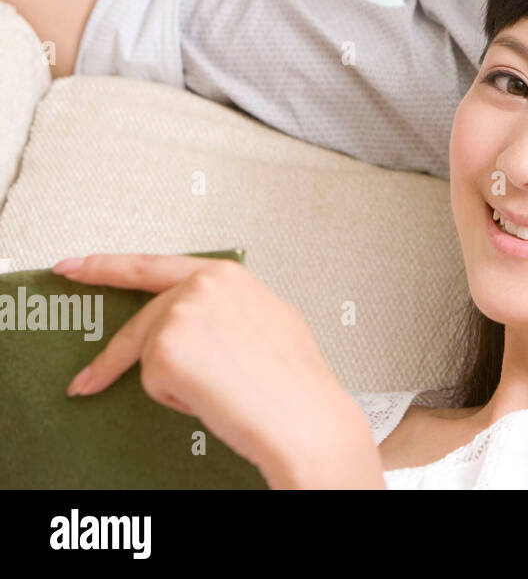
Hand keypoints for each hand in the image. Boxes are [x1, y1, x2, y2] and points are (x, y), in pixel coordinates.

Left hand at [52, 253, 383, 487]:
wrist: (300, 413)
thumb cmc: (293, 378)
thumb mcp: (269, 320)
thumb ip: (230, 308)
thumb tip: (208, 324)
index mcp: (228, 274)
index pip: (154, 266)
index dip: (108, 266)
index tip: (76, 266)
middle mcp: (201, 285)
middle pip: (142, 319)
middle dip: (111, 354)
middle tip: (86, 379)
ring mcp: (180, 314)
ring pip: (151, 355)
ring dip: (176, 381)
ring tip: (217, 392)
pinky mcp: (164, 348)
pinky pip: (153, 383)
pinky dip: (177, 397)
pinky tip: (212, 395)